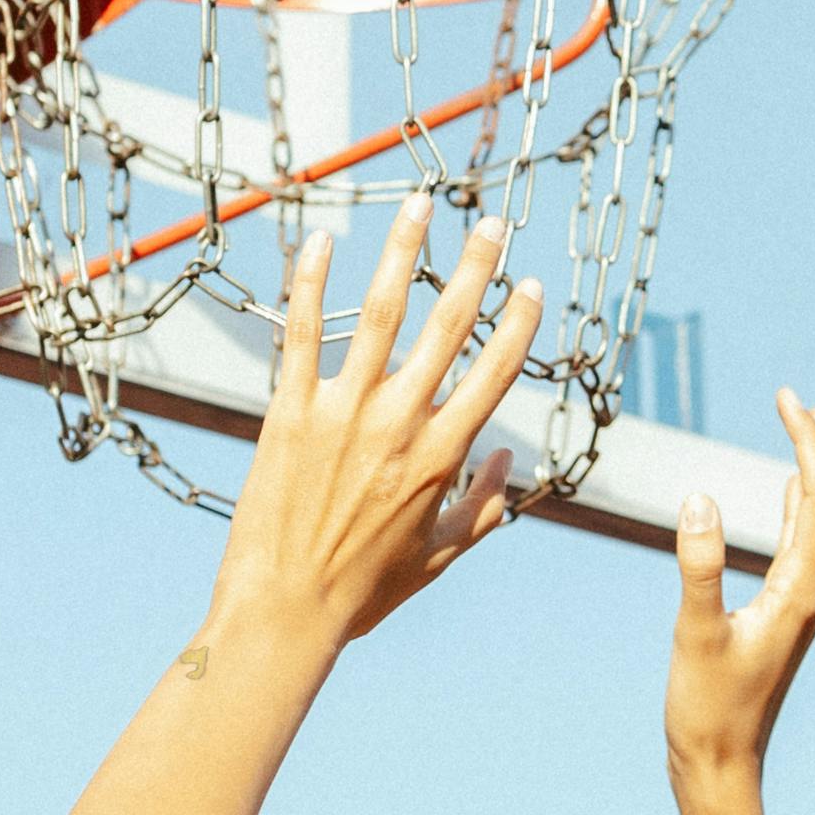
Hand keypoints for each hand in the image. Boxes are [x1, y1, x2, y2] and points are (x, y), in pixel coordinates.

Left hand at [208, 210, 550, 656]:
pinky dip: (308, 283)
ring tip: (420, 205)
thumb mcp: (437, 557)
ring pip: (382, 314)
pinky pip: (303, 333)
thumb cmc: (361, 592)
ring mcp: (343, 412)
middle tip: (491, 223)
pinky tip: (319, 242)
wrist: (284, 609)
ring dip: (405, 253)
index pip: (494, 373)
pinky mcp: (290, 411)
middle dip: (476, 268)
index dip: (518, 324)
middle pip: (448, 327)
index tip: (530, 285)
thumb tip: (506, 462)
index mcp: (441, 457)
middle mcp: (399, 423)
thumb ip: (481, 508)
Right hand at [667, 385, 814, 781]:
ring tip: (812, 415)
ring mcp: (804, 597)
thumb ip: (699, 569)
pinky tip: (789, 481)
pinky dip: (806, 498)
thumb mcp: (695, 635)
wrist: (721, 765)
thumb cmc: (708, 709)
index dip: (810, 440)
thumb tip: (701, 499)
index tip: (786, 397)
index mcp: (803, 587)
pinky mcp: (786, 607)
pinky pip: (809, 540)